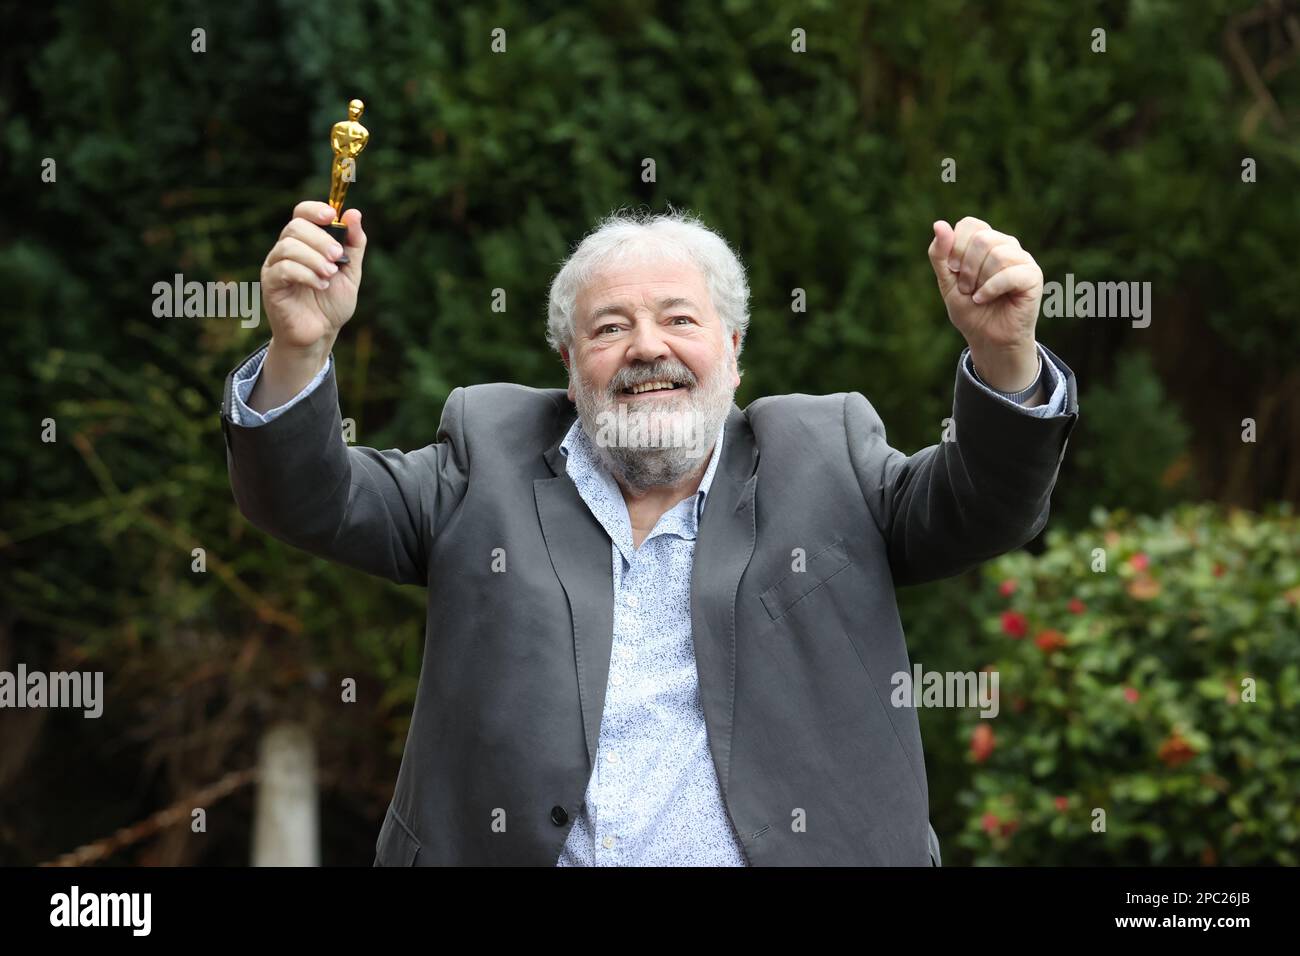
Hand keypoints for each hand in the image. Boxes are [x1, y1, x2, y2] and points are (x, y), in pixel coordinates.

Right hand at [260, 201, 366, 352]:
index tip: (332, 216)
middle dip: (321, 240)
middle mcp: (286, 250)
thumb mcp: (350, 271)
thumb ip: (353, 244)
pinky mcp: (270, 284)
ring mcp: (275, 266)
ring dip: (315, 259)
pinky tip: (320, 285)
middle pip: (295, 227)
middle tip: (337, 257)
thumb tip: (354, 213)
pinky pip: (284, 269)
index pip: (301, 213)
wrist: (320, 334)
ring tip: (329, 275)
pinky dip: (306, 274)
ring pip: (288, 246)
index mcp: (304, 243)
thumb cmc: (331, 303)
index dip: (315, 210)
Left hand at [927, 217, 1043, 390]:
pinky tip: (984, 299)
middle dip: (966, 268)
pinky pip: (1010, 273)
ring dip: (979, 280)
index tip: (952, 271)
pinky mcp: (1033, 276)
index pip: (970, 224)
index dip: (956, 248)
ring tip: (977, 296)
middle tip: (966, 288)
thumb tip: (939, 224)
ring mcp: (1022, 259)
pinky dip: (991, 289)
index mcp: (986, 241)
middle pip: (983, 238)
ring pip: (997, 254)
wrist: (987, 339)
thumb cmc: (970, 310)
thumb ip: (940, 254)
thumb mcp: (946, 281)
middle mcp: (1006, 245)